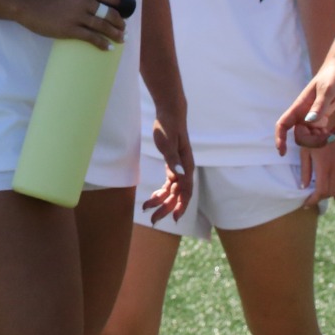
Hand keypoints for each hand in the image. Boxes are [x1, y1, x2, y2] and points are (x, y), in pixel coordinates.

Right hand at [12, 0, 124, 48]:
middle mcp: (85, 1)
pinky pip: (91, 38)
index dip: (121, 8)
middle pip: (110, 14)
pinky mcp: (70, 29)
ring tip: (120, 40)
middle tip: (123, 31)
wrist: (30, 4)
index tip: (123, 15)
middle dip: (120, 24)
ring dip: (114, 35)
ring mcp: (78, 15)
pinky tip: (107, 48)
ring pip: (103, 27)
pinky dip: (102, 43)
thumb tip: (102, 4)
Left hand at [142, 105, 193, 224]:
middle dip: (166, 208)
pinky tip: (153, 197)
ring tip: (148, 210)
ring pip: (172, 191)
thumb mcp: (168, 143)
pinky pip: (169, 184)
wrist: (170, 114)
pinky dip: (161, 192)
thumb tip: (179, 176)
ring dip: (162, 202)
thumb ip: (173, 160)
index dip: (180, 206)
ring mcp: (179, 169)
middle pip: (178, 195)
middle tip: (153, 220)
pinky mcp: (173, 166)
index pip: (186, 192)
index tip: (173, 218)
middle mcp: (185, 171)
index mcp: (187, 167)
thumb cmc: (169, 127)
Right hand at [276, 59, 334, 154]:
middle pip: (300, 135)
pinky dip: (327, 136)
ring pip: (310, 137)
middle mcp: (302, 113)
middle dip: (313, 141)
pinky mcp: (320, 117)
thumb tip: (309, 122)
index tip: (282, 152)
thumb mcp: (328, 91)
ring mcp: (311, 116)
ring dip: (321, 139)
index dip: (280, 138)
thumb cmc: (333, 77)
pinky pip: (319, 134)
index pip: (283, 124)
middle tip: (329, 135)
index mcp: (300, 106)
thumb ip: (319, 106)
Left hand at [299, 129, 334, 207]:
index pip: (321, 191)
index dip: (313, 200)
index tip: (306, 204)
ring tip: (321, 196)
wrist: (330, 122)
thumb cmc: (312, 135)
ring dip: (331, 195)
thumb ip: (305, 170)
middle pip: (330, 192)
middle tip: (311, 200)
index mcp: (325, 167)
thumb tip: (304, 186)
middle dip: (320, 198)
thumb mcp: (305, 151)